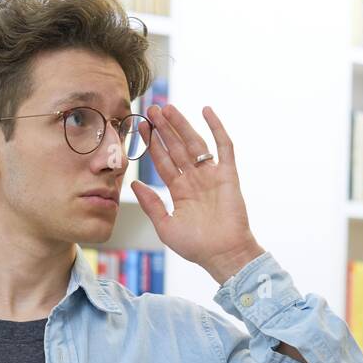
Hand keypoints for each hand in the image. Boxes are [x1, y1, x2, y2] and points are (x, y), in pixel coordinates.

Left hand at [130, 103, 265, 284]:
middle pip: (176, 148)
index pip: (163, 162)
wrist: (223, 255)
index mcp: (180, 191)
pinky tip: (206, 111)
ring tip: (168, 108)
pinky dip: (217, 128)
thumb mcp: (165, 226)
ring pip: (195, 143)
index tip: (142, 127)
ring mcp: (212, 175)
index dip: (153, 145)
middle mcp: (195, 180)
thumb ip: (151, 204)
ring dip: (182, 125)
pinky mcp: (228, 175)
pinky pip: (224, 147)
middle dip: (164, 129)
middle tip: (152, 109)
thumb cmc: (196, 246)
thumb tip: (134, 185)